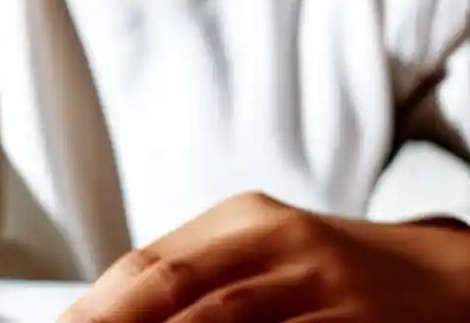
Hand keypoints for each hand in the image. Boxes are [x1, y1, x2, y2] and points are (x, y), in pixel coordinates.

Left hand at [61, 191, 469, 321]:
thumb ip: (190, 278)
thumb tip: (96, 314)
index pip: (149, 262)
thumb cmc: (325, 274)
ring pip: (226, 321)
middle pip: (176, 286)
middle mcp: (281, 242)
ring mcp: (324, 285)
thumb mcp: (260, 255)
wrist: (440, 277)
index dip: (96, 305)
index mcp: (243, 219)